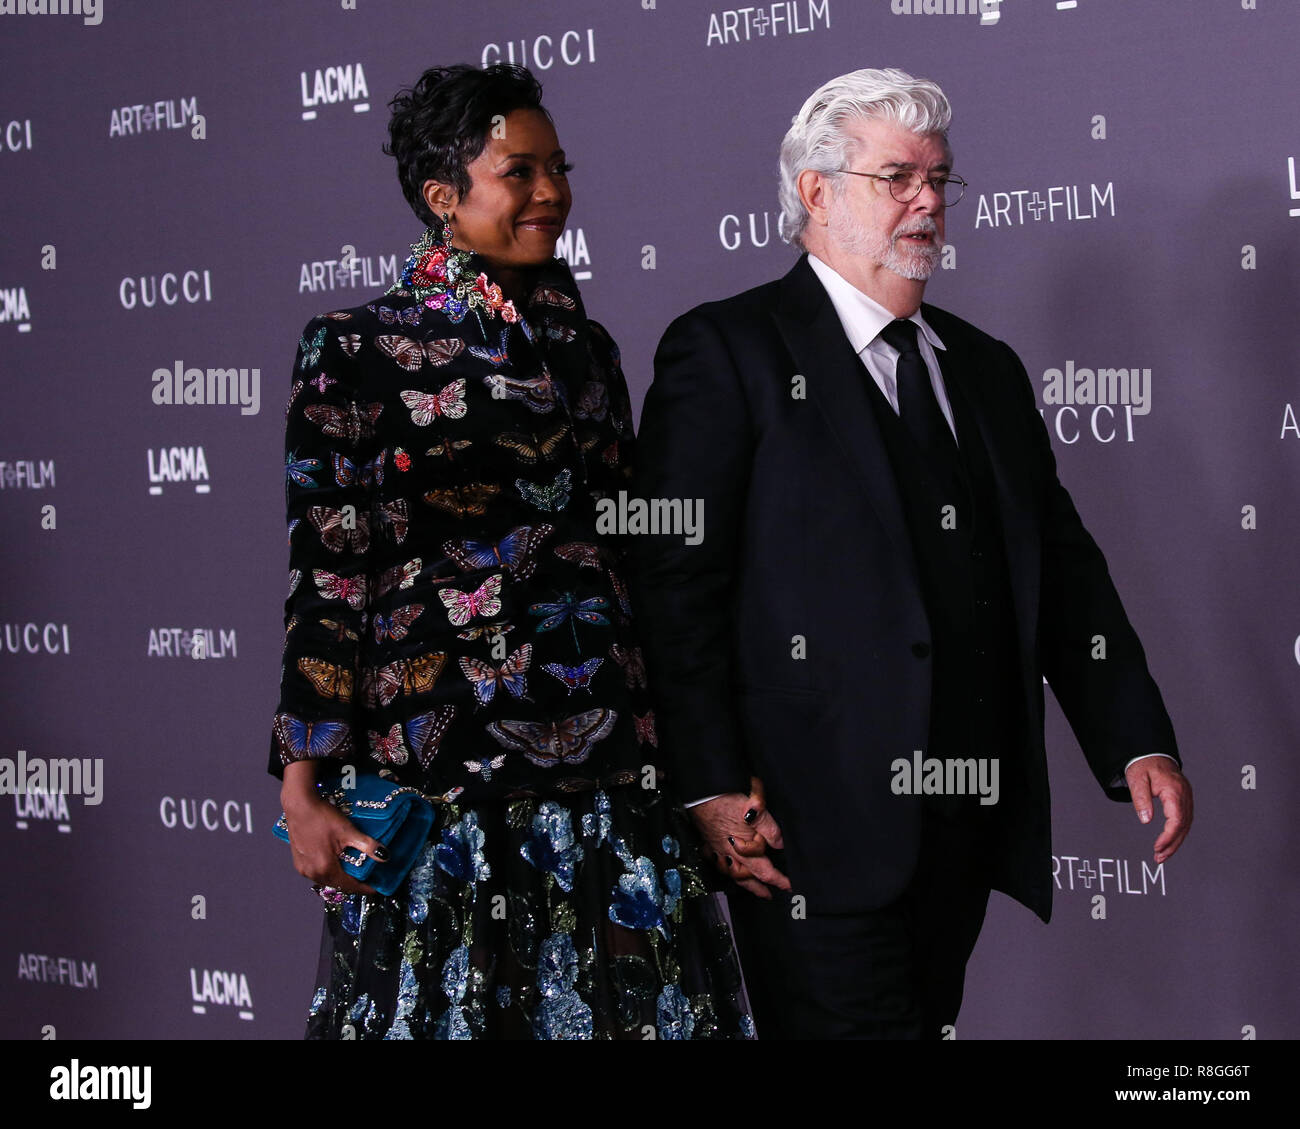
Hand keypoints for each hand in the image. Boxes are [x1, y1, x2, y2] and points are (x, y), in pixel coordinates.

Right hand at [280, 769, 383, 895]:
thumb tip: (384, 856)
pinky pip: (317, 873)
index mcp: (325, 868)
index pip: (349, 886)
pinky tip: (336, 863)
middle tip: (367, 879)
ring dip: (340, 878)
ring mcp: (303, 868)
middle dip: (353, 884)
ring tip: (354, 871)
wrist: (299, 805)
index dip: (364, 888)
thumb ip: (367, 845)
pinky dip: (329, 871)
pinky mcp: (299, 862)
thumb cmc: (321, 816)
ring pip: (327, 880)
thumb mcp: (348, 831)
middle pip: (338, 885)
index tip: (376, 889)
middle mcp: (312, 873)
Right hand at [689, 776, 790, 899]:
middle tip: (770, 895)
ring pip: (730, 872)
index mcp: (743, 848)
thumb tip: (780, 844)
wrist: (699, 793)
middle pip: (746, 877)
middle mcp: (730, 852)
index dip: (778, 880)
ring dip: (743, 882)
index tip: (788, 886)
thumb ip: (769, 828)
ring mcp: (717, 848)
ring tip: (752, 886)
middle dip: (759, 888)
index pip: (764, 870)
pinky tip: (727, 868)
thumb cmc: (726, 798)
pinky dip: (723, 868)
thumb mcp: (755, 808)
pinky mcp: (708, 841)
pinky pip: (715, 861)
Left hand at [1124, 756, 1191, 864]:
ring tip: (1162, 855)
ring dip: (1176, 842)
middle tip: (1159, 858)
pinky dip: (1178, 833)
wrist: (1153, 754)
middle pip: (1184, 826)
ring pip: (1186, 825)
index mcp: (1174, 791)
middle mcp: (1185, 796)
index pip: (1176, 820)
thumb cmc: (1144, 765)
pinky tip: (1169, 842)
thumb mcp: (1137, 780)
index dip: (1168, 837)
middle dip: (1172, 845)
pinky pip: (1185, 820)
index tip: (1157, 847)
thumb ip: (1141, 800)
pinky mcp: (1184, 800)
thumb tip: (1146, 820)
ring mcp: (1187, 798)